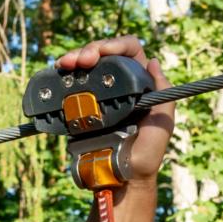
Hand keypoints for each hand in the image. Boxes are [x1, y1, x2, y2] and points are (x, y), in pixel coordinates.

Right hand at [53, 36, 175, 186]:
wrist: (120, 176)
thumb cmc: (146, 153)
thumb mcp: (163, 123)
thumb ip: (164, 92)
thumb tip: (154, 61)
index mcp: (139, 83)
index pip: (129, 51)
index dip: (115, 45)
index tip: (103, 53)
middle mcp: (118, 84)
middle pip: (103, 53)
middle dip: (90, 49)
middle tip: (80, 60)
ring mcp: (98, 94)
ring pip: (85, 64)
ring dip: (73, 58)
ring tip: (64, 64)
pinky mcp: (81, 106)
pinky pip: (71, 84)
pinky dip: (63, 75)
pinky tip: (58, 71)